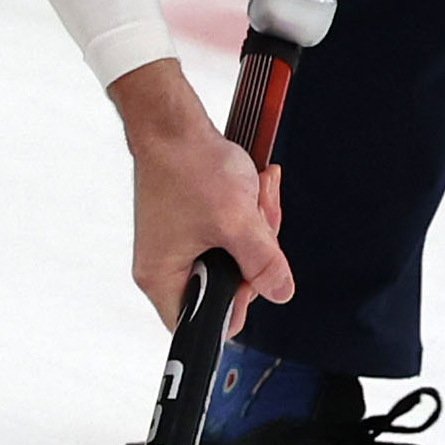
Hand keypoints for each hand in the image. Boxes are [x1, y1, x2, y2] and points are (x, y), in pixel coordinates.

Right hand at [114, 59, 291, 329]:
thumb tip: (281, 293)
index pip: (204, 323)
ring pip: (233, 257)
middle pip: (227, 286)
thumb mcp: (237, 221)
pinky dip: (244, 215)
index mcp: (163, 277)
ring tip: (257, 193)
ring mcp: (177, 244)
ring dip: (255, 226)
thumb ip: (263, 263)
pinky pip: (227, 235)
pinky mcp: (188, 225)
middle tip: (260, 221)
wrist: (171, 122)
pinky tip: (251, 189)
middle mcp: (165, 266)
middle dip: (255, 252)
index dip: (238, 303)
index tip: (254, 271)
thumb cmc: (187, 166)